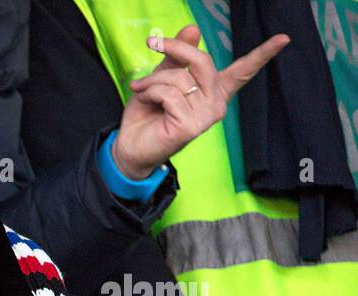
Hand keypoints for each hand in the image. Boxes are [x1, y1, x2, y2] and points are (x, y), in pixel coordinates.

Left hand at [112, 24, 288, 179]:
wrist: (131, 146)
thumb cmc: (148, 113)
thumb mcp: (163, 79)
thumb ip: (178, 57)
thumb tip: (193, 28)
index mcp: (215, 91)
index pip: (243, 71)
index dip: (263, 54)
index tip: (284, 38)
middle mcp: (216, 104)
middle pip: (203, 61)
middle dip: (175, 48)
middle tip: (152, 42)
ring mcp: (206, 117)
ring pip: (180, 79)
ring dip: (153, 79)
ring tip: (141, 89)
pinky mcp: (192, 126)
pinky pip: (170, 94)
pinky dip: (150, 92)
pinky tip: (145, 101)